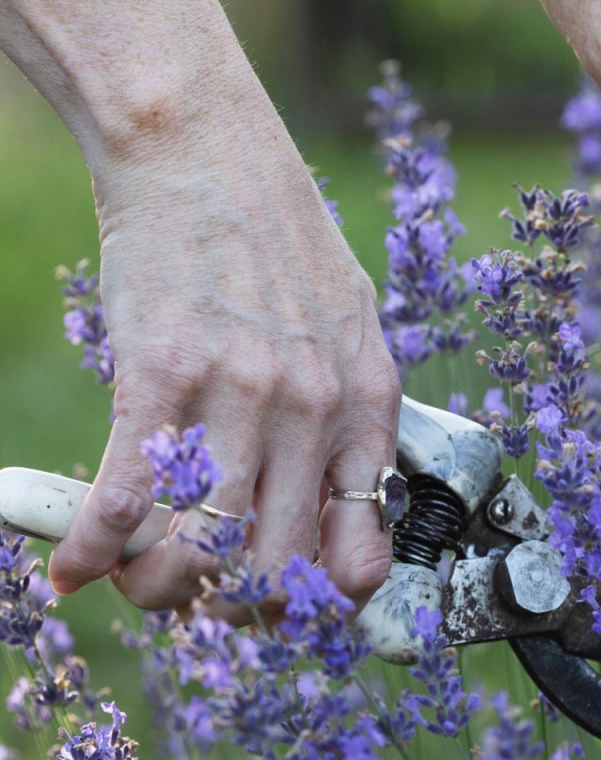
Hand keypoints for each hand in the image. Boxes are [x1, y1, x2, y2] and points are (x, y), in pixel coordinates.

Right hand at [51, 108, 400, 616]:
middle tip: (199, 594)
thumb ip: (354, 421)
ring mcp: (237, 396)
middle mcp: (311, 411)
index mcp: (364, 404)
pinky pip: (123, 500)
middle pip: (272, 567)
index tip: (281, 602)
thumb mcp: (351, 330)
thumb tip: (347, 518)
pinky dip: (92, 549)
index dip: (317, 600)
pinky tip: (77, 563)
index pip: (359, 549)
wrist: (207, 154)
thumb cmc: (279, 245)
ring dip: (156, 589)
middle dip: (229, 605)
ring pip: (196, 550)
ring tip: (136, 577)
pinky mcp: (160, 375)